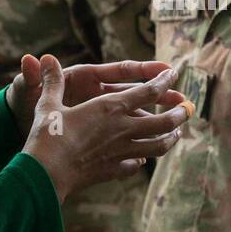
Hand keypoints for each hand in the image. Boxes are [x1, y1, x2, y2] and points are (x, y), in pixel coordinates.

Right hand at [22, 55, 189, 201]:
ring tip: (177, 133)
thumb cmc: (47, 135)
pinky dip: (141, 160)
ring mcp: (122, 151)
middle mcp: (123, 128)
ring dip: (171, 138)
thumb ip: (52, 81)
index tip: (174, 74)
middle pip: (164, 120)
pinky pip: (136, 165)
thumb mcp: (48, 104)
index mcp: (110, 107)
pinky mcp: (114, 170)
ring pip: (158, 145)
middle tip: (187, 108)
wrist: (46, 173)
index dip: (164, 81)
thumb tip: (43, 58)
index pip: (148, 91)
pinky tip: (141, 160)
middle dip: (179, 113)